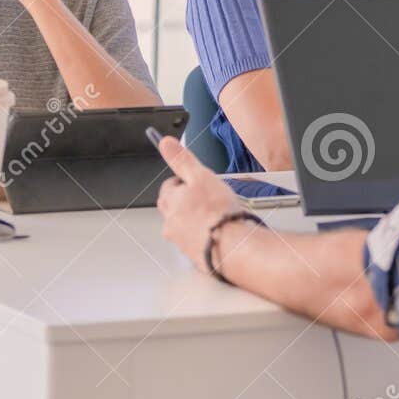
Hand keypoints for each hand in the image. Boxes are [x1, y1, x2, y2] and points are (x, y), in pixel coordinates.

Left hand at [156, 135, 245, 272]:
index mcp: (169, 202)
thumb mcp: (201, 175)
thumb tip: (165, 143)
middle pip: (175, 206)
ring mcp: (181, 241)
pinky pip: (197, 241)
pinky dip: (206, 235)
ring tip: (219, 216)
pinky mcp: (195, 255)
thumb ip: (182, 159)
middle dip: (189, 201)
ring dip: (198, 220)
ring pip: (186, 224)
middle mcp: (170, 223)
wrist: (233, 245)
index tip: (199, 182)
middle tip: (211, 199)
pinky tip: (221, 231)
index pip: (169, 186)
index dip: (185, 181)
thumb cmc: (218, 212)